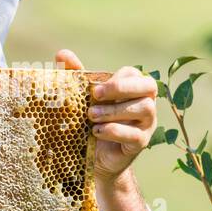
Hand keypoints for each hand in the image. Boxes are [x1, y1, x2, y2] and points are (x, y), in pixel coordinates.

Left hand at [56, 49, 156, 210]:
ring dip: (115, 111)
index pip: (134, 74)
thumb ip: (75, 75)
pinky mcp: (142, 142)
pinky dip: (114, 131)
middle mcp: (146, 103)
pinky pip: (135, 134)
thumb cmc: (92, 121)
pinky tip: (96, 132)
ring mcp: (147, 124)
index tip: (93, 88)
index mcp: (133, 89)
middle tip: (94, 96)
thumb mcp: (83, 98)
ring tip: (92, 116)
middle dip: (121, 88)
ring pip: (145, 109)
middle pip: (149, 86)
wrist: (96, 157)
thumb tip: (62, 53)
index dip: (116, 78)